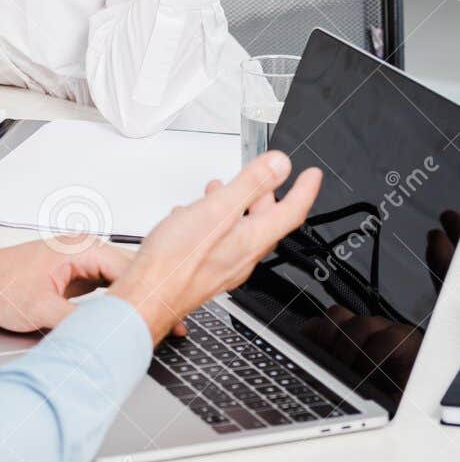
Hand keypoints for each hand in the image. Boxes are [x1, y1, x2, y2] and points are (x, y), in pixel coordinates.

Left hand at [0, 236, 173, 336]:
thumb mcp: (40, 309)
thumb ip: (77, 324)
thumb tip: (105, 338)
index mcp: (79, 248)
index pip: (127, 269)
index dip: (149, 295)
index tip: (168, 315)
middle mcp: (83, 249)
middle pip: (129, 274)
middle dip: (147, 299)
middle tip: (171, 325)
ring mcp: (79, 261)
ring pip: (119, 281)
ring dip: (134, 302)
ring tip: (157, 324)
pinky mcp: (74, 275)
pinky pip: (106, 287)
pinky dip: (119, 302)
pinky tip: (129, 318)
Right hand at [107, 151, 322, 344]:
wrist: (148, 296)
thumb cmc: (177, 261)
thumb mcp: (216, 210)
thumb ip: (250, 184)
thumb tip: (280, 165)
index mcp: (252, 240)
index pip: (291, 213)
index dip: (305, 190)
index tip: (313, 175)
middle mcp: (243, 257)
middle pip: (266, 223)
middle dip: (268, 196)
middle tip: (269, 178)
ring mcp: (225, 266)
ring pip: (241, 231)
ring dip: (238, 206)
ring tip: (223, 189)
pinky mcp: (206, 270)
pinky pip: (221, 242)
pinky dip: (216, 221)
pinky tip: (195, 216)